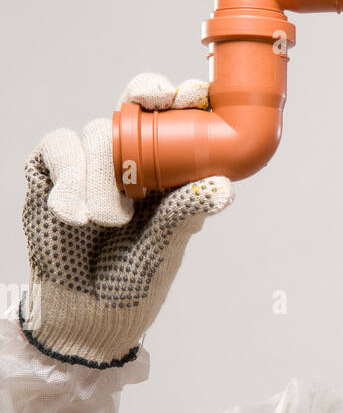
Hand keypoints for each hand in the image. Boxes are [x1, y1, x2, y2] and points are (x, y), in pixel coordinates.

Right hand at [20, 73, 232, 367]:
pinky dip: (69, 182)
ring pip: (96, 132)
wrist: (85, 319)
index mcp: (163, 173)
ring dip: (103, 175)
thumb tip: (224, 187)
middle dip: (144, 94)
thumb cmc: (131, 285)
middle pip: (132, 105)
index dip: (181, 96)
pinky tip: (76, 217)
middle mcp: (126, 161)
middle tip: (156, 100)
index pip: (172, 120)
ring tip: (107, 222)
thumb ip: (185, 213)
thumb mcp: (164, 249)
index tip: (191, 93)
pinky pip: (58, 150)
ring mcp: (87, 164)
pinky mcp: (49, 174)